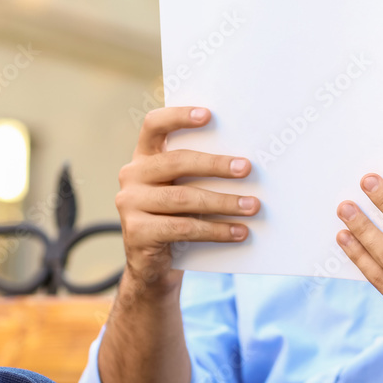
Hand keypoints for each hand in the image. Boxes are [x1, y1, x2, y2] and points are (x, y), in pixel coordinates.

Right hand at [114, 107, 259, 292]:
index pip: (154, 126)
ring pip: (183, 198)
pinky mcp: (136, 232)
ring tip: (252, 206)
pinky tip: (239, 232)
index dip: (178, 117)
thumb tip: (245, 164)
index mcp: (144, 157)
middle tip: (247, 168)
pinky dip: (216, 230)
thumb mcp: (186, 190)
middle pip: (176, 162)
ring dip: (224, 202)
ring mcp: (129, 204)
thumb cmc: (179, 218)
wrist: (154, 267)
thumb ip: (200, 174)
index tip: (209, 115)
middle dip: (216, 165)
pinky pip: (183, 228)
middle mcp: (131, 175)